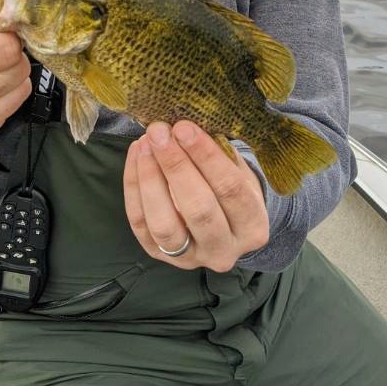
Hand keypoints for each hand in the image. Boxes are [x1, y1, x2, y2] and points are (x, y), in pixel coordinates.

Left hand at [123, 120, 269, 270]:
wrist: (221, 224)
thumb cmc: (230, 186)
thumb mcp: (237, 170)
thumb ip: (217, 152)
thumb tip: (183, 126)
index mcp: (252, 227)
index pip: (231, 190)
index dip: (206, 156)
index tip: (184, 127)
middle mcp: (224, 251)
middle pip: (199, 210)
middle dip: (176, 165)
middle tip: (160, 132)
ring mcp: (189, 259)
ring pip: (165, 225)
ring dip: (151, 179)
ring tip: (145, 144)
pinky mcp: (158, 255)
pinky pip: (140, 224)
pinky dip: (134, 188)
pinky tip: (137, 156)